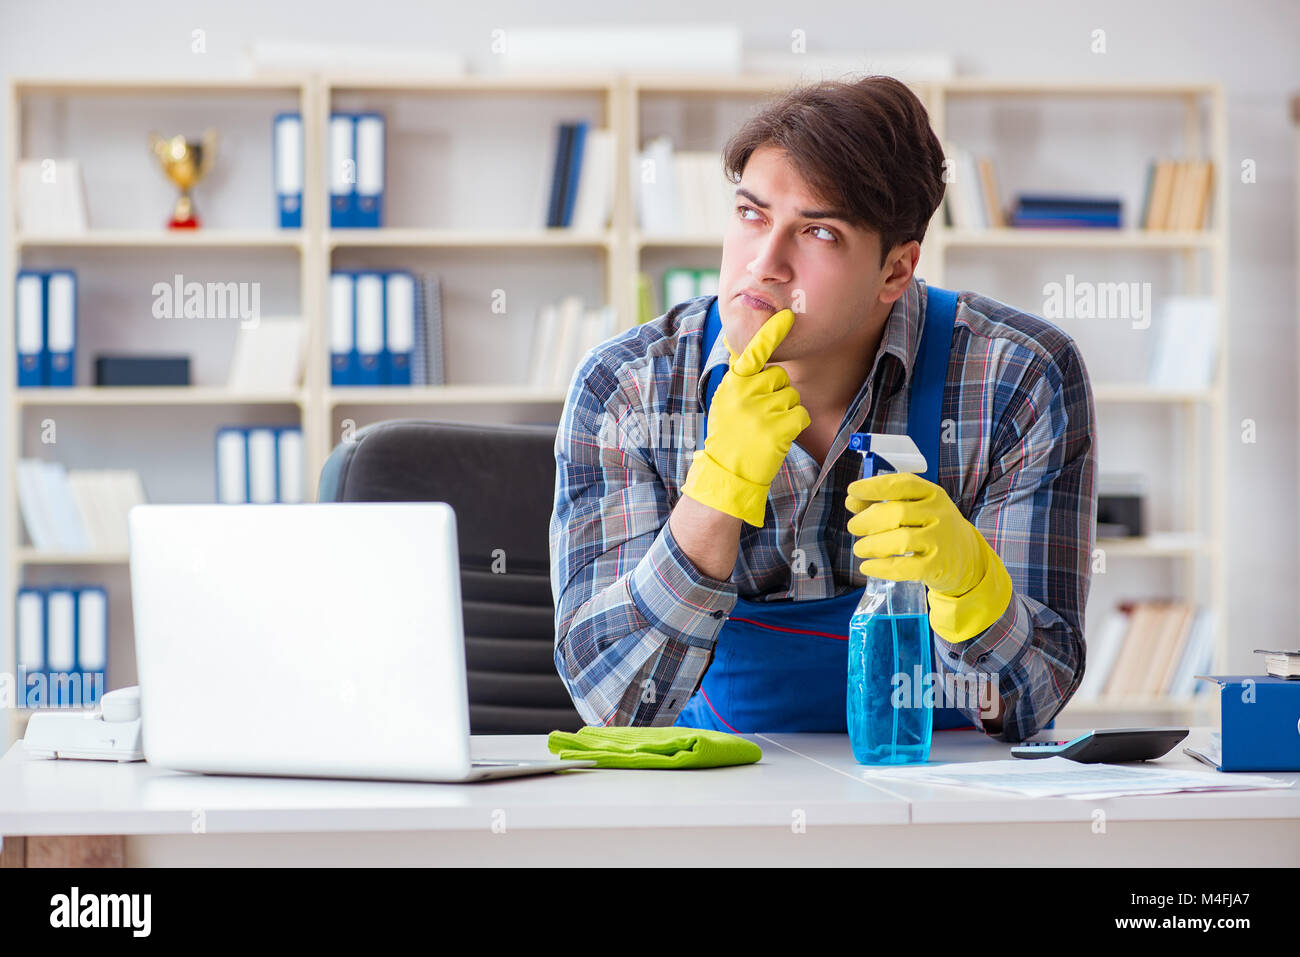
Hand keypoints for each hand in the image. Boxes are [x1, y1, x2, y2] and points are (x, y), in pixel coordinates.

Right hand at [681, 308, 810, 526]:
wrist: (727, 472)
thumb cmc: (729, 435)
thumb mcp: (726, 401)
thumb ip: (739, 378)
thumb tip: (742, 349)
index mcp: (732, 384)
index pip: (753, 353)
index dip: (770, 333)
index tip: (786, 316)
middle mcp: (746, 394)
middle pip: (781, 377)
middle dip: (777, 392)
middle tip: (761, 414)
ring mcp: (762, 412)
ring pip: (793, 396)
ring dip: (786, 411)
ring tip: (766, 428)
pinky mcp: (778, 429)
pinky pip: (801, 414)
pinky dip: (796, 425)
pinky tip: (779, 436)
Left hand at [845, 472, 1012, 642]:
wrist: (966, 558)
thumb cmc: (932, 528)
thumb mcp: (916, 509)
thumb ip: (884, 503)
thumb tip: (851, 501)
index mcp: (932, 494)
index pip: (902, 484)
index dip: (874, 487)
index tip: (852, 490)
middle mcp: (939, 514)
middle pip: (897, 513)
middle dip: (868, 520)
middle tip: (853, 527)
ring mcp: (940, 541)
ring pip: (900, 540)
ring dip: (872, 544)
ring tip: (859, 548)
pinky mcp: (937, 566)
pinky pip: (904, 567)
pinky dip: (881, 567)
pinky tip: (867, 566)